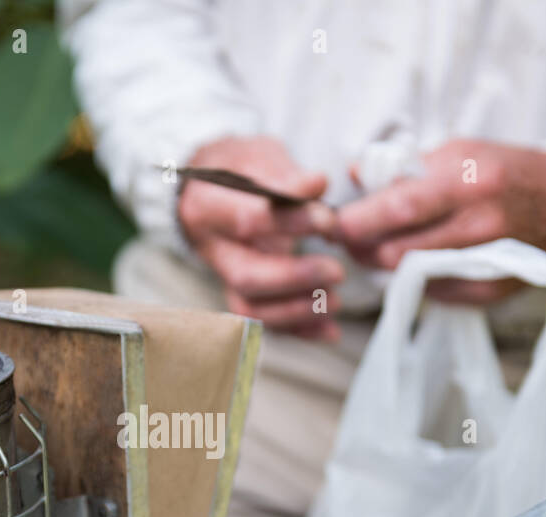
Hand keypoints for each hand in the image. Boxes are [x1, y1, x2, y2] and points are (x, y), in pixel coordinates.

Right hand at [179, 136, 343, 338]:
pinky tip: (330, 329)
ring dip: (297, 311)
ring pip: (252, 308)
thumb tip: (317, 185)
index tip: (329, 220)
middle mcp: (211, 248)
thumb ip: (285, 175)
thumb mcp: (258, 157)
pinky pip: (265, 322)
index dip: (291, 223)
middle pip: (247, 276)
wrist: (211, 190)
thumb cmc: (240, 170)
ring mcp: (224, 275)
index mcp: (208, 207)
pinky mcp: (241, 293)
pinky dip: (300, 330)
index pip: (248, 221)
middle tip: (337, 271)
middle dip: (295, 278)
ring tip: (336, 301)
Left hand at [335, 139, 545, 304]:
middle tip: (348, 239)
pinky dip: (413, 280)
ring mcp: (484, 263)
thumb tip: (354, 176)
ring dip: (382, 266)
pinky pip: (432, 293)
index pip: (399, 207)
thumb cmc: (505, 173)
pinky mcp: (488, 292)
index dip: (359, 220)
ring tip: (374, 248)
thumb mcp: (460, 152)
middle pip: (397, 251)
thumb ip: (405, 166)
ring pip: (409, 276)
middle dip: (362, 247)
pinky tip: (411, 263)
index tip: (335, 222)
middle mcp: (478, 225)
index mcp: (468, 182)